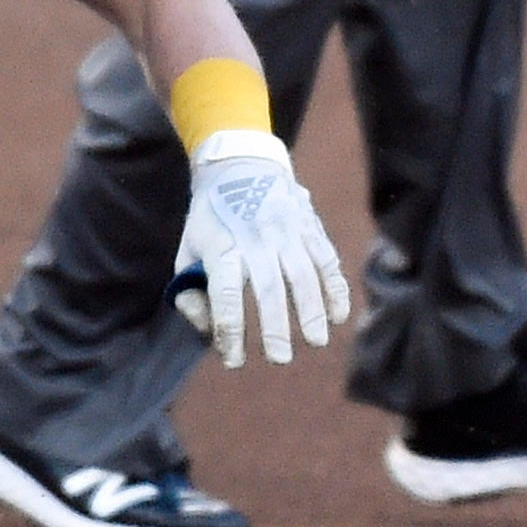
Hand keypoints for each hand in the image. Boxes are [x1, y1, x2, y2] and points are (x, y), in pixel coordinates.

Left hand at [169, 130, 348, 366]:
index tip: (233, 360)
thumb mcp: (188, 249)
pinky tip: (338, 315)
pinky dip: (335, 289)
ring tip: (316, 341)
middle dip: (275, 327)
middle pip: (269, 287)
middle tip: (279, 359)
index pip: (225, 296)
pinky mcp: (309, 226)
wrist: (241, 165)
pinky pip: (327, 260)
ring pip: (304, 274)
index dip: (230, 331)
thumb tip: (209, 331)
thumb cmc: (212, 219)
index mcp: (223, 247)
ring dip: (312, 310)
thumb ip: (191, 292)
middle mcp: (256, 239)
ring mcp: (287, 231)